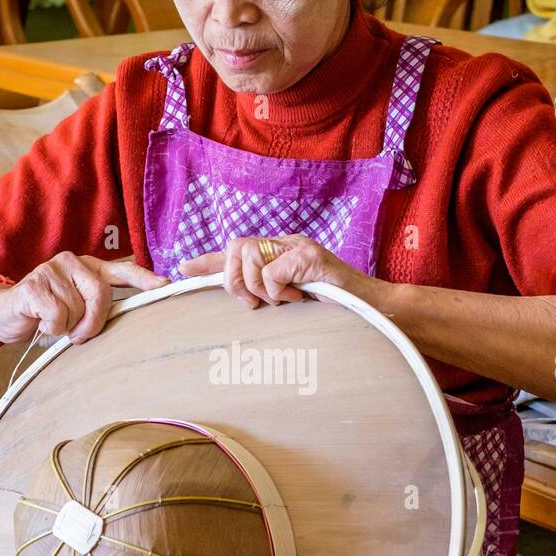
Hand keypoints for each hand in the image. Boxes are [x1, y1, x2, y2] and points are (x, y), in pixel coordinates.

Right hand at [0, 253, 167, 344]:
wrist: (2, 314)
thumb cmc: (45, 315)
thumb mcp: (77, 310)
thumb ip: (99, 308)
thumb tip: (131, 319)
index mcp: (89, 268)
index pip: (122, 270)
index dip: (144, 279)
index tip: (166, 286)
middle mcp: (72, 262)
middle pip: (101, 293)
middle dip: (94, 320)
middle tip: (79, 335)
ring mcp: (51, 270)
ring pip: (76, 308)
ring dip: (67, 326)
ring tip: (53, 323)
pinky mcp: (34, 285)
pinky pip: (56, 314)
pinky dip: (51, 327)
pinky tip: (40, 322)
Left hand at [178, 235, 369, 308]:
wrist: (372, 309)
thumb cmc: (334, 311)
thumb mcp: (292, 302)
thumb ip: (267, 294)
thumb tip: (240, 300)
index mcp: (279, 253)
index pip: (235, 250)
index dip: (208, 261)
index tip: (182, 269)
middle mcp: (286, 244)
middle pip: (235, 248)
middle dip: (235, 281)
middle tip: (256, 304)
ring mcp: (298, 246)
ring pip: (248, 257)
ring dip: (258, 288)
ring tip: (283, 301)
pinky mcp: (308, 256)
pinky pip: (271, 272)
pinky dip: (278, 291)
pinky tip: (298, 299)